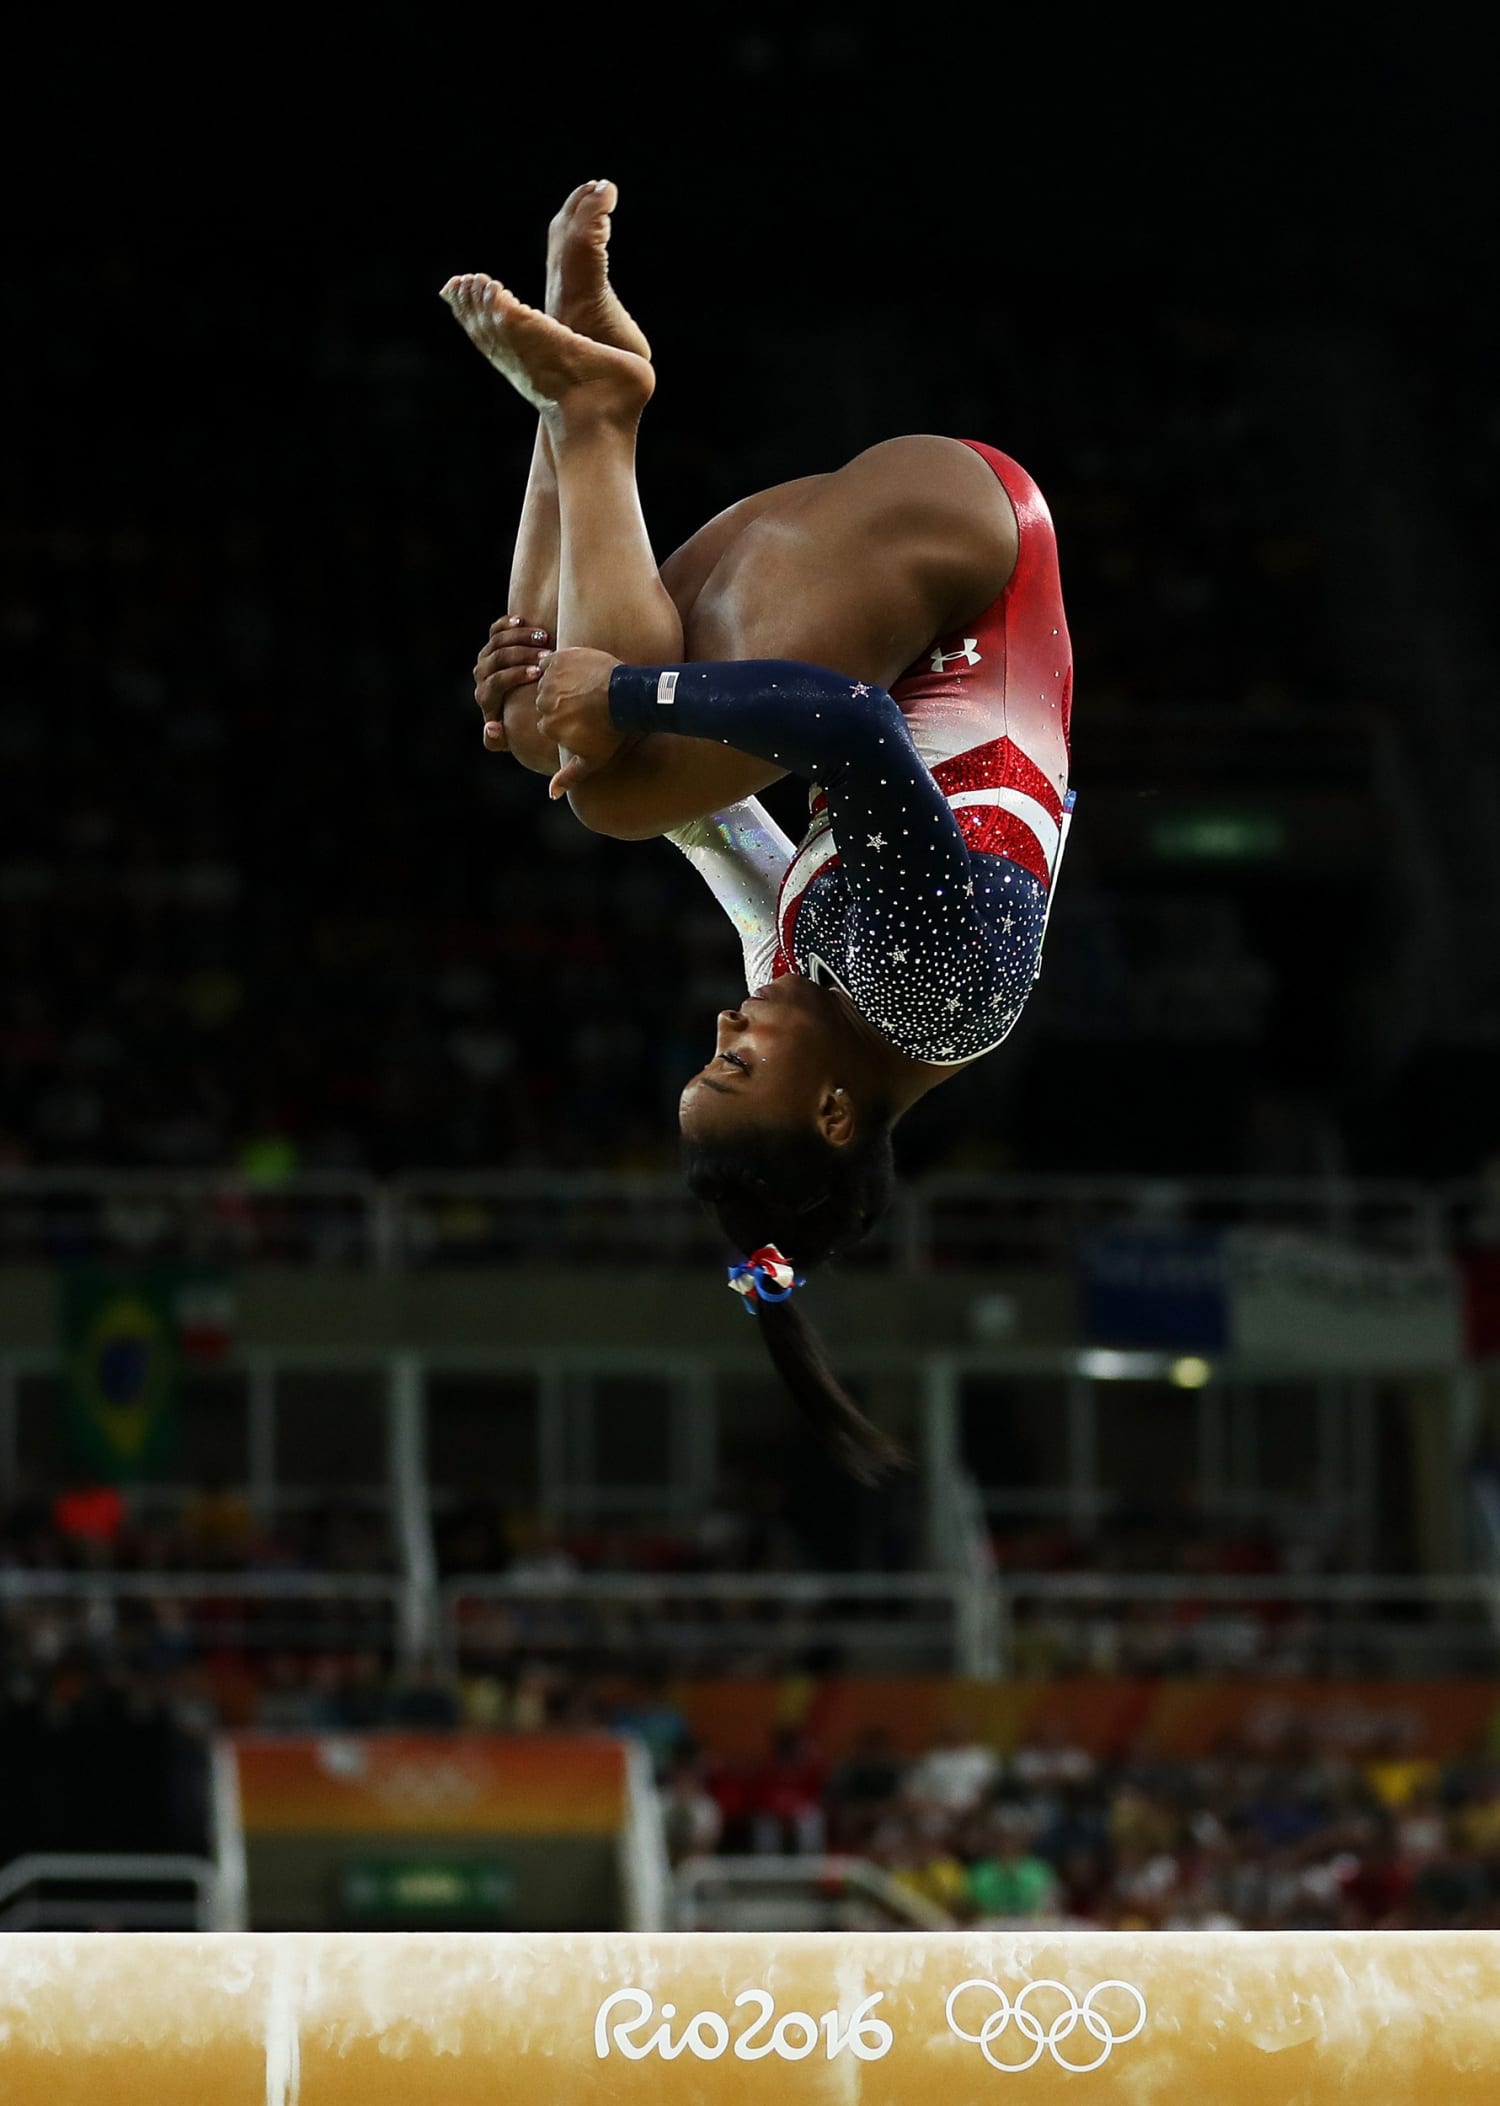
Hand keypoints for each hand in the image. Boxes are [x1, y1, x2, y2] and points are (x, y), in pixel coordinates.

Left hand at [473, 616, 561, 774]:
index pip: (496, 682)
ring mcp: (487, 656)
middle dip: (522, 655)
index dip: (515, 676)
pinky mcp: (494, 643)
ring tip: (544, 637)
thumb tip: (492, 727)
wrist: (526, 709)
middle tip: (546, 654)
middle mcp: (482, 674)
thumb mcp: (512, 739)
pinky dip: (508, 623)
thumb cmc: (524, 725)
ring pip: (498, 641)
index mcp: (485, 696)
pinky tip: (523, 620)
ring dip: (521, 637)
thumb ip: (499, 740)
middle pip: (497, 658)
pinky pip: (496, 629)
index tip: (538, 674)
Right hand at [533, 646, 625, 798]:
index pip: (548, 723)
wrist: (628, 698)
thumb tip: (551, 794)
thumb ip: (569, 777)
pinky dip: (560, 664)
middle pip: (545, 702)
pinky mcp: (558, 660)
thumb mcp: (592, 760)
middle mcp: (543, 704)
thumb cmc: (612, 731)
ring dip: (560, 683)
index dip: (565, 720)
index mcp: (548, 727)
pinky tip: (577, 670)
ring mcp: (550, 681)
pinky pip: (549, 661)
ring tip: (584, 687)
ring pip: (546, 682)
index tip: (583, 718)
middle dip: (561, 702)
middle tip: (585, 701)